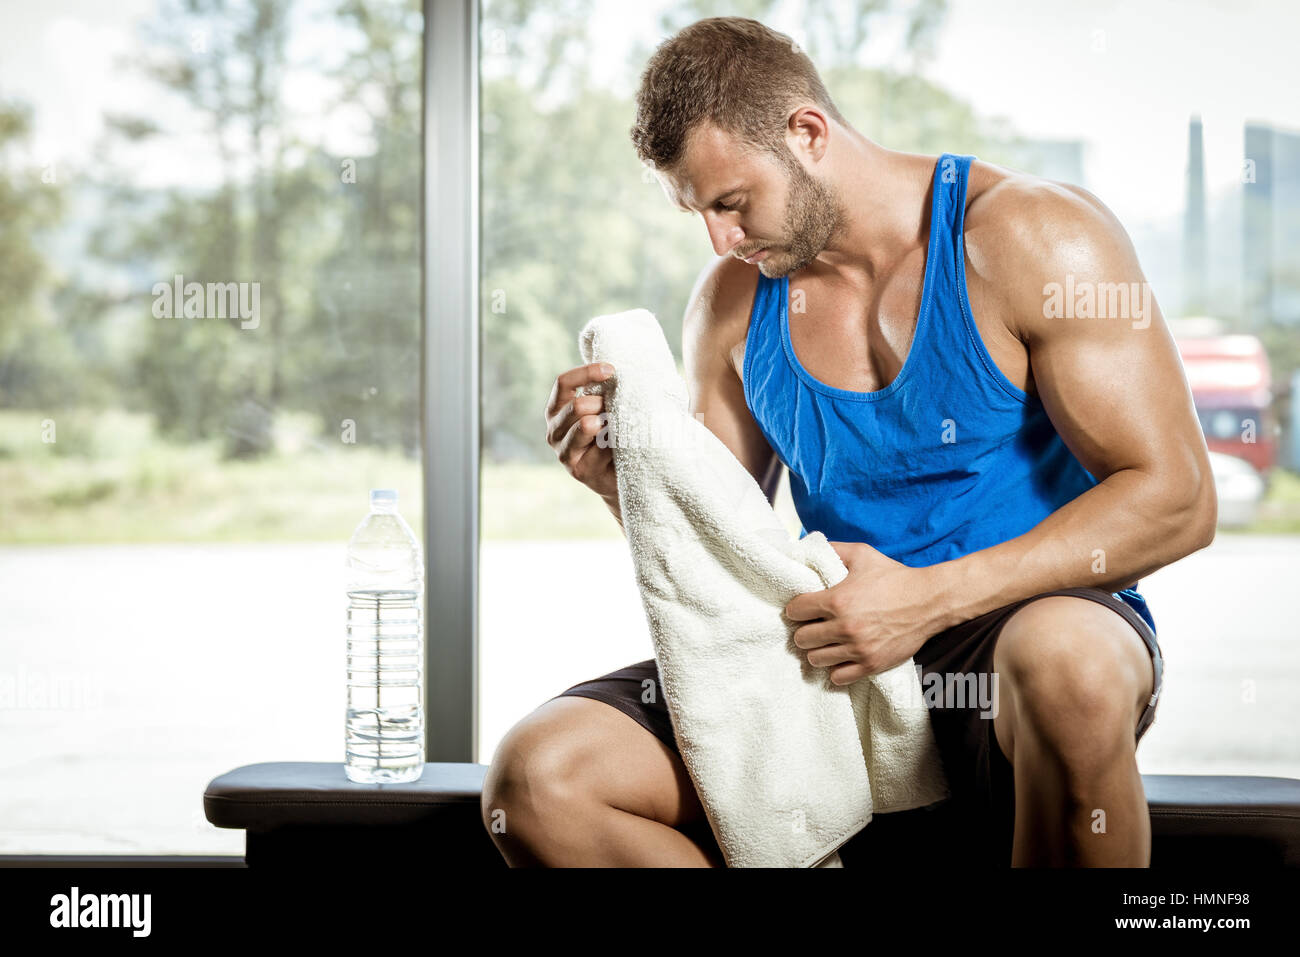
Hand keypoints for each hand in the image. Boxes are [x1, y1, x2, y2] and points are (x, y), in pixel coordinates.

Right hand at [544, 362, 617, 501]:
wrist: (616, 475)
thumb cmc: (610, 435)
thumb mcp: (603, 410)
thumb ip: (601, 393)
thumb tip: (614, 373)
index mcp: (556, 410)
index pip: (563, 383)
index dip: (587, 373)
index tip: (611, 370)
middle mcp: (553, 430)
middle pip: (577, 406)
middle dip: (602, 404)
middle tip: (616, 412)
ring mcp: (563, 452)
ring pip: (585, 425)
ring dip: (606, 423)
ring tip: (616, 428)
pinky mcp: (578, 470)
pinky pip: (600, 449)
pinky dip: (614, 444)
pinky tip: (619, 447)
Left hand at [784, 541, 939, 684]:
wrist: (929, 601)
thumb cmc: (895, 576)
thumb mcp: (862, 554)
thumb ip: (833, 550)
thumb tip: (807, 548)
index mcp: (838, 600)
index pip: (795, 611)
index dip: (796, 608)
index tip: (803, 608)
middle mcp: (845, 627)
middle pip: (802, 639)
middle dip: (805, 630)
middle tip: (814, 625)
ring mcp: (858, 648)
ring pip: (816, 659)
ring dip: (818, 650)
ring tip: (826, 641)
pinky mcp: (872, 665)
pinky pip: (837, 677)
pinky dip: (836, 668)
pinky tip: (841, 656)